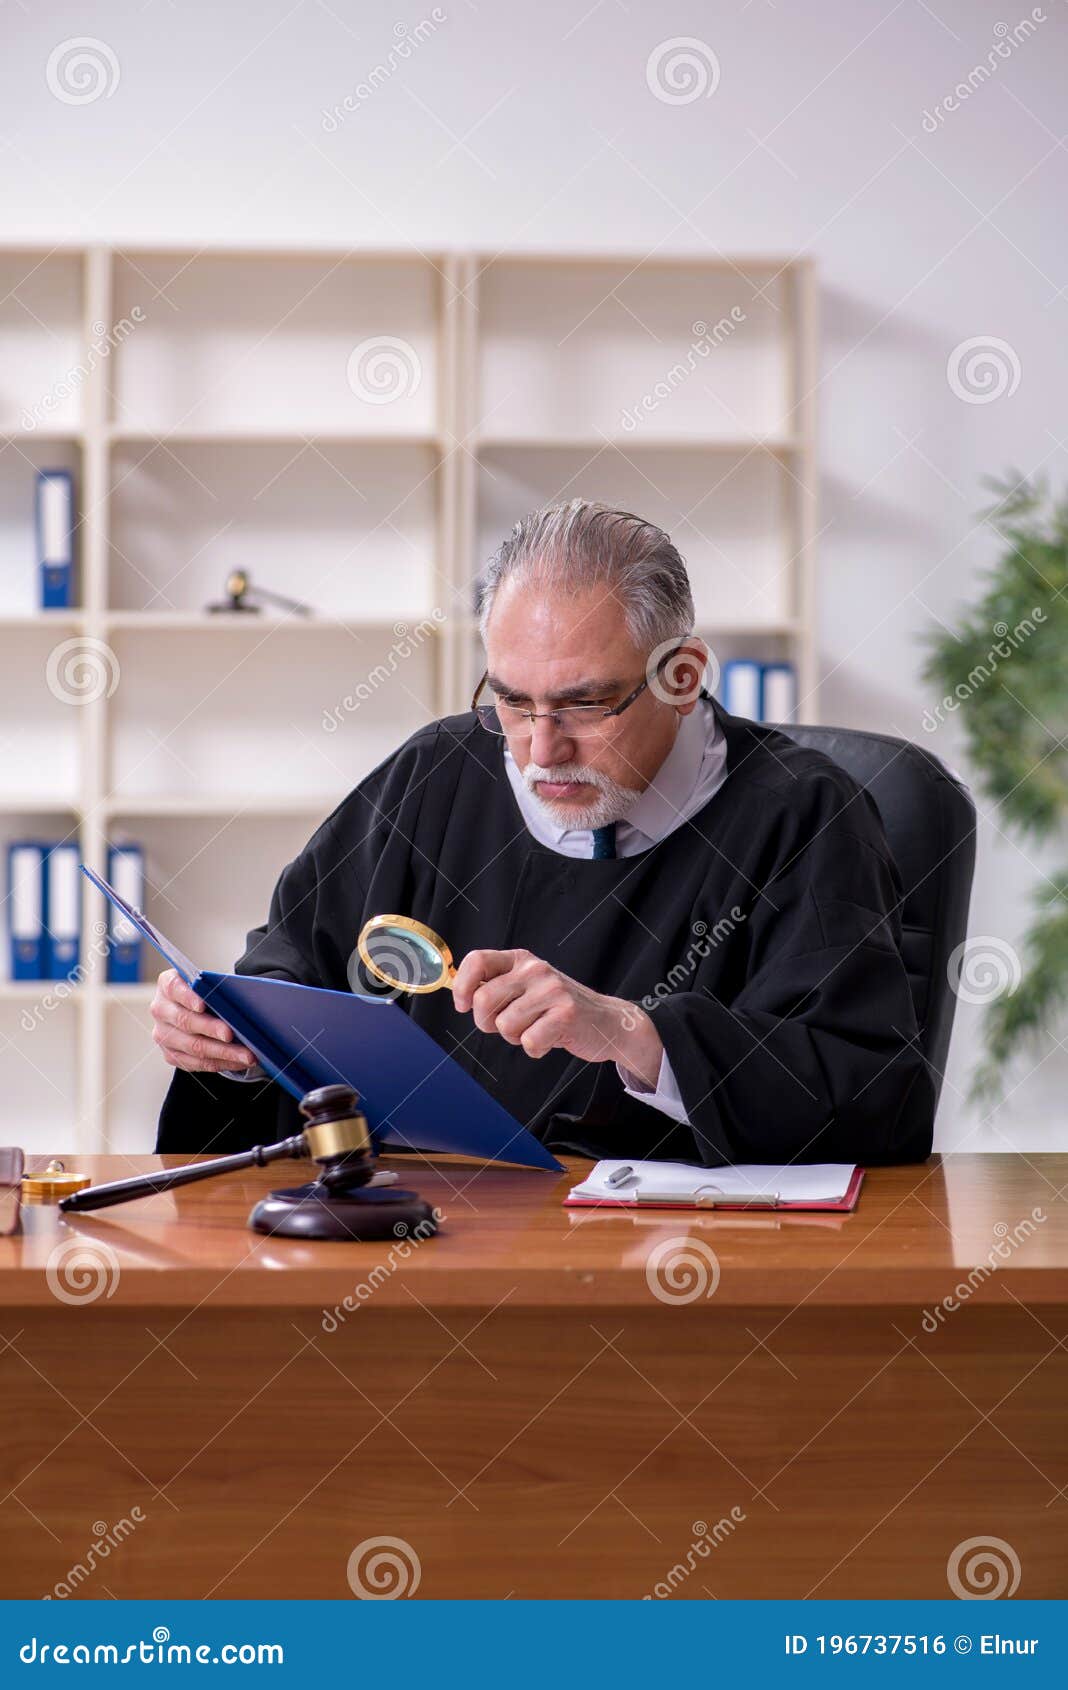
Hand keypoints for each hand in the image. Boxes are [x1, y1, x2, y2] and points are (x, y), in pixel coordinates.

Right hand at [150, 968, 257, 1073]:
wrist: (196, 1009)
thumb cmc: (207, 992)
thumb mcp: (209, 983)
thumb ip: (218, 988)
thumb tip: (242, 998)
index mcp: (167, 985)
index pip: (173, 988)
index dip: (188, 997)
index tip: (202, 1005)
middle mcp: (161, 1010)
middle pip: (185, 1021)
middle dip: (211, 1029)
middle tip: (230, 1034)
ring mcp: (163, 1035)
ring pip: (193, 1046)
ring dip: (223, 1052)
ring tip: (246, 1055)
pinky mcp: (171, 1055)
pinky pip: (197, 1063)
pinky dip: (221, 1063)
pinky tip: (239, 1061)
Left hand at [451, 949, 662, 1086]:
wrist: (608, 1021)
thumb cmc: (558, 1008)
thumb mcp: (528, 987)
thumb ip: (498, 986)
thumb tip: (460, 994)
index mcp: (521, 960)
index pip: (477, 961)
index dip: (462, 987)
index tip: (464, 1005)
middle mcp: (535, 970)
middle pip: (484, 999)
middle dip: (486, 1022)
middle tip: (505, 1026)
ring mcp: (552, 990)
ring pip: (505, 1025)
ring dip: (515, 1037)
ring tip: (535, 1029)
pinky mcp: (566, 1014)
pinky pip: (528, 1042)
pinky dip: (535, 1049)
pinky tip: (550, 1039)